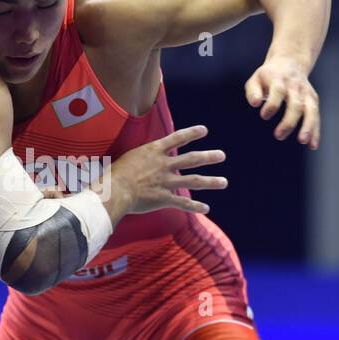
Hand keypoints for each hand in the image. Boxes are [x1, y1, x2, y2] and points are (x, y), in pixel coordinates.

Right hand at [99, 125, 226, 216]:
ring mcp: (166, 182)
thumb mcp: (129, 157)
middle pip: (192, 159)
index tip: (204, 130)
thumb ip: (141, 158)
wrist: (115, 190)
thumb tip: (141, 160)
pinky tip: (206, 208)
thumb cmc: (115, 173)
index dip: (192, 133)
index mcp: (154, 151)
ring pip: (193, 181)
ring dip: (211, 181)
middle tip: (222, 155)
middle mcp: (164, 164)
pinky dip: (196, 207)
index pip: (177, 138)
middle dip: (209, 157)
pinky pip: (183, 203)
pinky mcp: (164, 198)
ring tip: (223, 182)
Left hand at [244, 55, 319, 147]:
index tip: (264, 116)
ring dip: (308, 126)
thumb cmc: (269, 76)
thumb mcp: (256, 78)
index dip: (272, 104)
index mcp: (279, 79)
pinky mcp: (313, 99)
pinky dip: (315, 130)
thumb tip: (254, 103)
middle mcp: (295, 86)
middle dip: (289, 121)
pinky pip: (316, 115)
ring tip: (302, 141)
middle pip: (295, 103)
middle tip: (278, 135)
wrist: (290, 62)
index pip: (278, 90)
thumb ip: (253, 91)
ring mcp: (306, 92)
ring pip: (310, 109)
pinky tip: (312, 145)